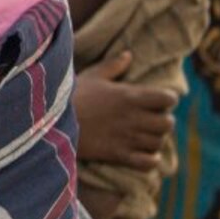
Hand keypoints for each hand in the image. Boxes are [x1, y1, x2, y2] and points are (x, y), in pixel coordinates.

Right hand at [75, 53, 177, 170]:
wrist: (52, 120)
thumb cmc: (73, 95)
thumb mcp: (93, 75)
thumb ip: (114, 66)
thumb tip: (128, 54)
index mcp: (130, 95)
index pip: (167, 98)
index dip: (167, 99)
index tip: (158, 101)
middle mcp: (133, 117)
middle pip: (167, 123)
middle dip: (164, 121)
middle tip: (153, 120)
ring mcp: (126, 138)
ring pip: (158, 143)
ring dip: (155, 140)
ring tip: (146, 137)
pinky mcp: (117, 155)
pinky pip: (147, 163)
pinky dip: (150, 161)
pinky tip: (143, 155)